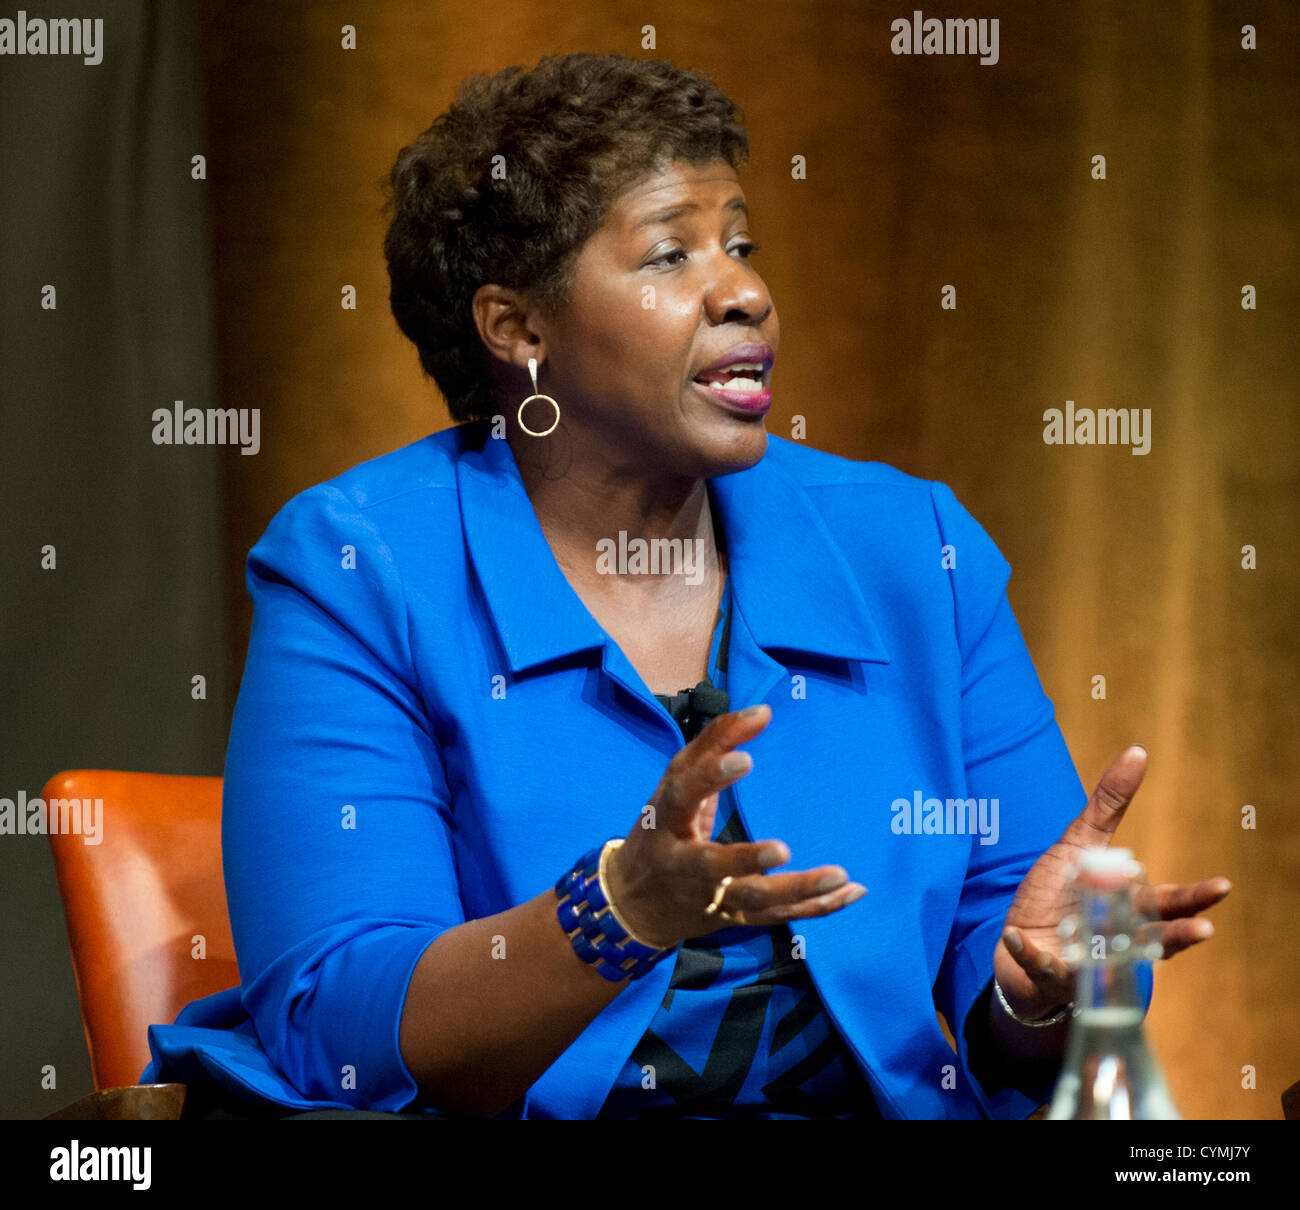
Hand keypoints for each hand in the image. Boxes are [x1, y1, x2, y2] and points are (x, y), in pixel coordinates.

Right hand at [605, 703, 866, 946]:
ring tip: (839, 874)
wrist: (636, 904)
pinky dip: (816, 906)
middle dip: (744, 860)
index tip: (747, 758)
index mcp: (666, 821)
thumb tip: (763, 711)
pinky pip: (777, 915)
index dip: (711, 777)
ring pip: (752, 899)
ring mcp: (710, 897)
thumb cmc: (662, 828)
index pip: (684, 796)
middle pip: (712, 866)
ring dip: (796, 890)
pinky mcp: (734, 919)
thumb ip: (715, 744)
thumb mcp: (674, 785)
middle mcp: (683, 865)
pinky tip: (852, 890)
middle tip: (783, 850)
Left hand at [994, 744, 1230, 1020]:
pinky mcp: (1047, 972)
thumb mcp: (1079, 845)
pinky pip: (1038, 963)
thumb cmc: (1058, 893)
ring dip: (1121, 955)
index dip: (1194, 898)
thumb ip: (1108, 805)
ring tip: (1139, 949)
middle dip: (1178, 934)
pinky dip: (1027, 951)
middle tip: (1203, 928)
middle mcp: (1118, 939)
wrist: (1018, 939)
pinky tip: (1015, 937)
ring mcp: (1087, 960)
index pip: (1169, 904)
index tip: (1222, 886)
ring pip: (1111, 961)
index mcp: (1129, 908)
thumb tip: (1137, 752)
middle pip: (1154, 938)